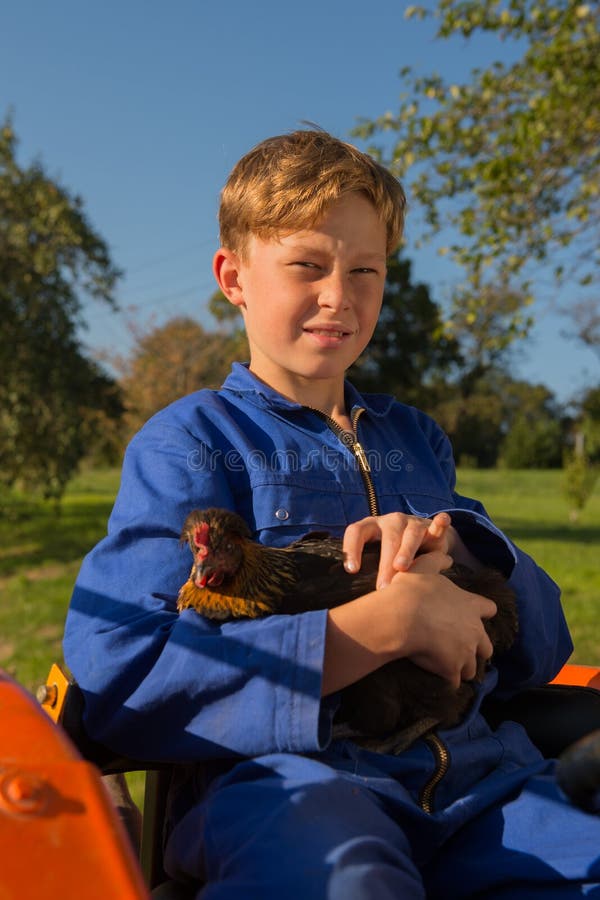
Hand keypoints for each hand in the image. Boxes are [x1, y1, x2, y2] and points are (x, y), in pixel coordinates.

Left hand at [343, 511, 452, 588]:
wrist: (420, 541)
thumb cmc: (389, 556)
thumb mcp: (374, 559)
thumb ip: (364, 572)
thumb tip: (356, 603)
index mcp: (371, 526)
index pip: (356, 531)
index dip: (352, 548)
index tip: (351, 570)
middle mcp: (391, 522)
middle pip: (388, 539)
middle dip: (385, 563)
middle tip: (383, 586)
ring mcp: (412, 523)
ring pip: (410, 535)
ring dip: (406, 551)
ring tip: (402, 568)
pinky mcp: (431, 529)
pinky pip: (436, 526)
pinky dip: (440, 523)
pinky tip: (442, 520)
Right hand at [384, 571, 496, 687]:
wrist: (400, 617)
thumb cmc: (411, 590)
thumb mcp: (424, 566)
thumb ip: (439, 560)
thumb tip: (448, 557)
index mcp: (471, 605)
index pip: (489, 609)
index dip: (481, 613)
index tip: (473, 616)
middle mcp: (474, 630)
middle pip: (487, 647)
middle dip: (477, 649)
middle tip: (463, 650)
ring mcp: (465, 652)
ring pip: (472, 668)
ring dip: (462, 667)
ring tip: (449, 668)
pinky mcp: (452, 669)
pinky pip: (454, 682)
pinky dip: (448, 681)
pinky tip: (438, 679)